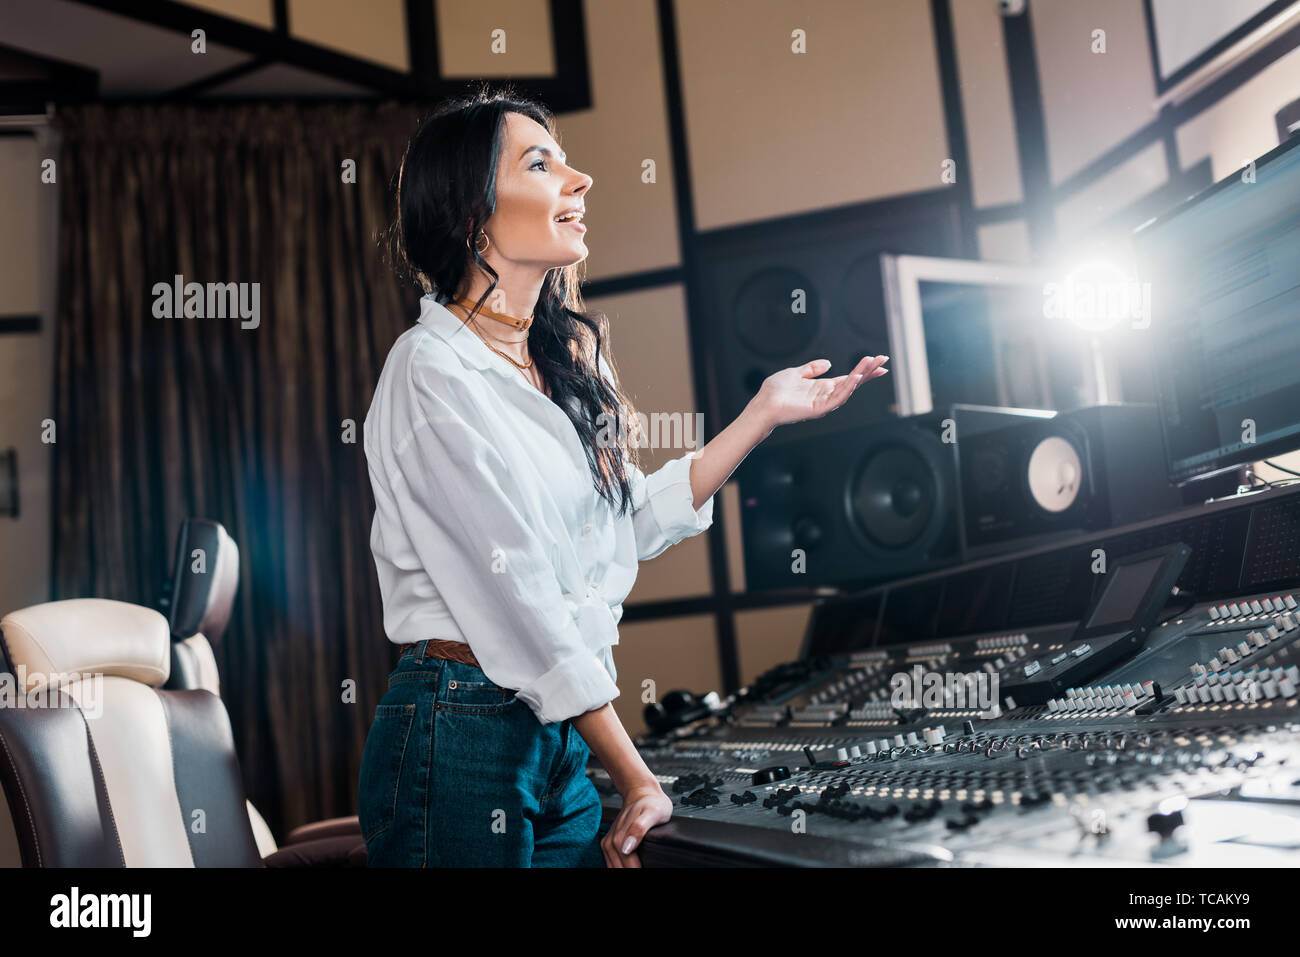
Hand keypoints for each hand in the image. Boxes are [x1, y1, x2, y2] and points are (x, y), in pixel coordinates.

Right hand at [601, 783, 672, 867]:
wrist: (641, 792)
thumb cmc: (651, 803)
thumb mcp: (653, 812)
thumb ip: (639, 828)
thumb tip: (627, 848)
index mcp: (621, 837)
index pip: (628, 867)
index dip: (637, 872)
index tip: (649, 870)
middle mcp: (611, 842)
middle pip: (619, 869)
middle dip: (630, 872)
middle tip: (644, 873)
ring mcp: (608, 843)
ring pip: (613, 867)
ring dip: (623, 870)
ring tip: (638, 870)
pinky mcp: (609, 844)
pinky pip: (611, 863)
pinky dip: (619, 868)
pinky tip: (629, 867)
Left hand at [749, 355, 888, 431]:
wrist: (763, 403)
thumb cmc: (775, 390)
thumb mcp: (796, 372)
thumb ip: (812, 368)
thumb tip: (828, 363)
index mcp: (822, 386)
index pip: (848, 377)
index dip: (863, 370)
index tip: (878, 361)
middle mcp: (826, 395)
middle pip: (853, 383)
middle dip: (868, 372)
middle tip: (884, 360)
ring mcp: (824, 403)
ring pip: (848, 389)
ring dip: (861, 376)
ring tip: (872, 364)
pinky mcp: (819, 409)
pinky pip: (837, 399)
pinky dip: (847, 388)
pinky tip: (855, 377)